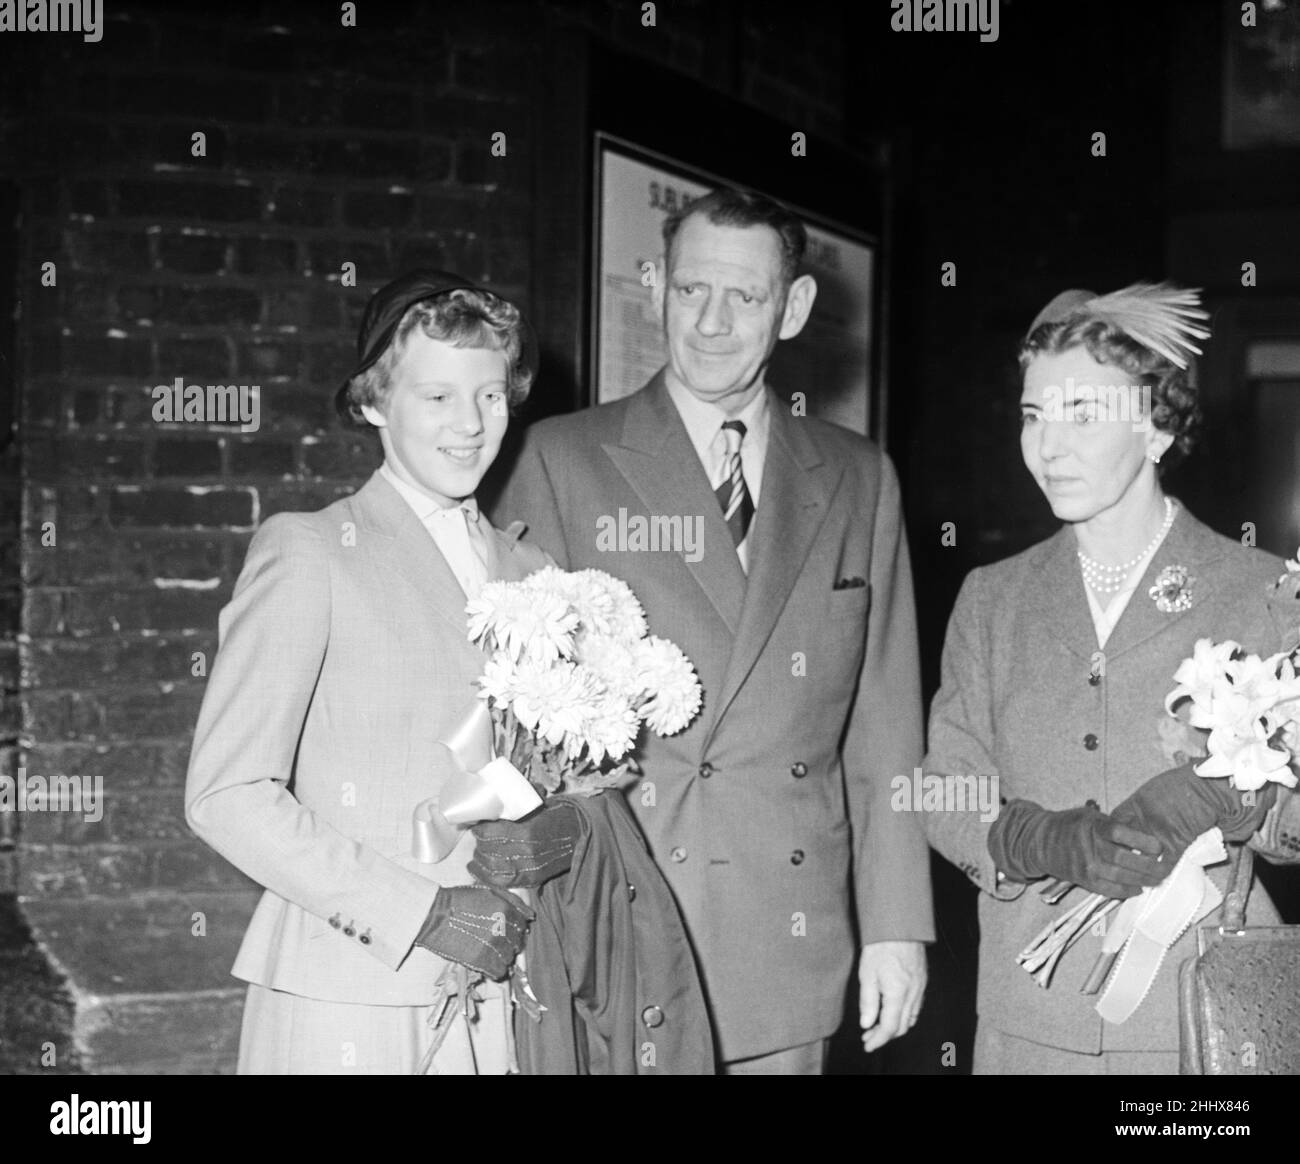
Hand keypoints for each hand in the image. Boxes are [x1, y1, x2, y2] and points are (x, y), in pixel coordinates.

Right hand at [414, 885, 533, 980]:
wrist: (435, 915)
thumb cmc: (460, 899)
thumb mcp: (489, 890)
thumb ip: (513, 901)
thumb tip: (531, 916)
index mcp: (506, 910)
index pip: (522, 926)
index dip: (515, 930)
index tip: (506, 932)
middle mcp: (503, 928)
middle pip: (517, 944)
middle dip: (509, 944)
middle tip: (495, 942)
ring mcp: (492, 945)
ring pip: (509, 959)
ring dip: (502, 957)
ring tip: (489, 952)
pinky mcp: (480, 960)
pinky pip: (498, 971)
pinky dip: (495, 970)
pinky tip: (487, 964)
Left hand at [467, 799, 582, 888]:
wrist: (579, 836)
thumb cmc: (558, 817)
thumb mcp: (538, 806)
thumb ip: (517, 806)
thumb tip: (495, 800)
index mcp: (528, 832)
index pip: (494, 834)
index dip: (481, 831)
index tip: (477, 827)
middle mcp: (527, 853)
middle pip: (491, 851)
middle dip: (480, 845)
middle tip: (477, 838)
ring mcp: (529, 868)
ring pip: (492, 867)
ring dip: (480, 860)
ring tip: (476, 855)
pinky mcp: (530, 879)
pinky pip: (501, 881)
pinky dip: (485, 876)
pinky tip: (475, 870)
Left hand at [858, 940, 926, 1053]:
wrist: (900, 926)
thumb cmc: (881, 946)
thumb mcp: (866, 974)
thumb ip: (868, 1002)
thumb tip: (866, 1023)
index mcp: (898, 994)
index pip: (889, 1027)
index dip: (878, 1040)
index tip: (867, 1044)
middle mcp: (912, 994)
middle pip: (901, 1027)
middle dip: (885, 1036)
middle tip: (868, 1036)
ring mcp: (920, 988)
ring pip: (910, 1018)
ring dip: (895, 1027)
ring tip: (878, 1026)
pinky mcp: (922, 981)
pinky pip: (916, 1007)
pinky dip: (904, 1015)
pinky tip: (893, 1011)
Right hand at [988, 799, 1165, 898]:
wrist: (1041, 842)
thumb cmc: (1070, 825)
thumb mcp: (1090, 816)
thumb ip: (1114, 825)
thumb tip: (1145, 835)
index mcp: (1092, 826)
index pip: (1120, 833)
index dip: (1143, 841)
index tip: (1158, 846)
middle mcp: (1089, 847)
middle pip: (1124, 859)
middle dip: (1149, 866)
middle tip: (1165, 867)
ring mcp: (1086, 866)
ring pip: (1120, 877)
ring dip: (1143, 880)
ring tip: (1157, 879)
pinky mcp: (1084, 881)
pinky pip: (1110, 889)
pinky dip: (1127, 891)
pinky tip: (1138, 888)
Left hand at [1112, 764, 1277, 865]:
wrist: (1208, 786)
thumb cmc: (1183, 783)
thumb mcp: (1152, 790)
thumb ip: (1140, 806)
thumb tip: (1128, 818)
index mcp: (1135, 804)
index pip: (1111, 825)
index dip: (1108, 837)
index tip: (1108, 845)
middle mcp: (1143, 819)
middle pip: (1120, 843)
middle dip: (1117, 856)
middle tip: (1116, 866)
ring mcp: (1160, 832)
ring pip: (1140, 858)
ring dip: (1138, 869)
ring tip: (1135, 877)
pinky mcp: (1177, 842)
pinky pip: (1165, 864)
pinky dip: (1160, 873)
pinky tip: (1156, 879)